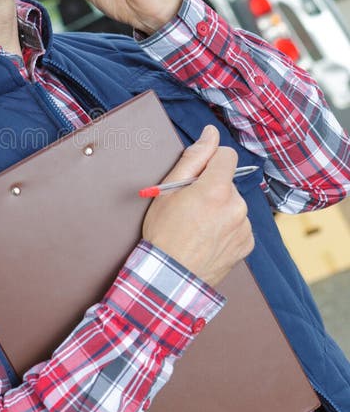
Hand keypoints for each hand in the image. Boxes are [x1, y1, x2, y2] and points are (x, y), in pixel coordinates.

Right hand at [141, 125, 254, 286]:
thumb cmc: (163, 234)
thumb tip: (210, 133)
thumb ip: (193, 158)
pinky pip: (239, 225)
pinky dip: (227, 228)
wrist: (170, 278)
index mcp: (216, 189)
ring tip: (198, 228)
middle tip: (190, 208)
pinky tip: (208, 239)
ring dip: (221, 209)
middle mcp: (236, 206)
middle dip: (213, 189)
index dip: (210, 163)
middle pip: (229, 182)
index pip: (227, 155)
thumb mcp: (168, 191)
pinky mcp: (247, 244)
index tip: (197, 177)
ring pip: (234, 204)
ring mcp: (244, 227)